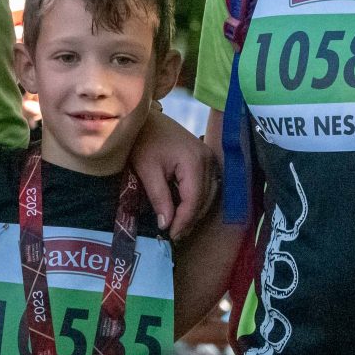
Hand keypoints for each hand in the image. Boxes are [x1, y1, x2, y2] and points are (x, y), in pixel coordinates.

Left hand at [130, 112, 215, 240]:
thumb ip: (158, 197)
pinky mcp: (206, 158)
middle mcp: (208, 160)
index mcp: (194, 162)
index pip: (194, 200)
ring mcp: (210, 158)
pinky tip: (183, 209)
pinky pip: (207, 186)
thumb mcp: (147, 170)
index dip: (184, 221)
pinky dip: (197, 200)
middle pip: (205, 200)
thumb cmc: (143, 141)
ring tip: (178, 226)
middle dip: (190, 219)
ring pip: (209, 195)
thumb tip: (166, 225)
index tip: (171, 235)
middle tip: (174, 235)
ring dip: (195, 212)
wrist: (148, 119)